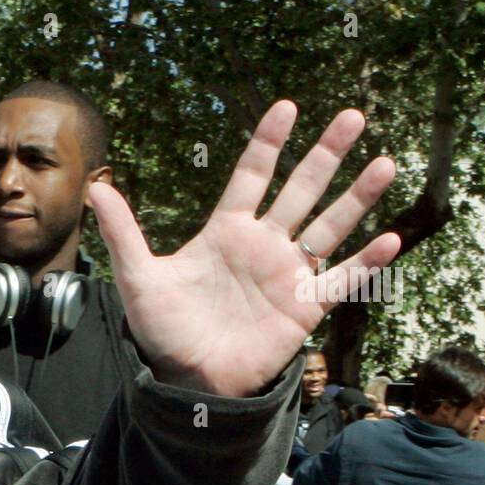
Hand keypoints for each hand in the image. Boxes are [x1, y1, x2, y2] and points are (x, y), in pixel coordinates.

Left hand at [91, 102, 398, 396]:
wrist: (186, 378)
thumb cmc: (163, 329)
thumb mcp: (139, 278)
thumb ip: (124, 233)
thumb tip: (93, 188)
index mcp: (226, 232)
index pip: (252, 177)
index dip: (268, 144)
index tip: (286, 107)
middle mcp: (263, 246)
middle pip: (301, 190)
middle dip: (326, 155)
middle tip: (352, 116)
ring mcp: (286, 274)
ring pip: (329, 226)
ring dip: (357, 197)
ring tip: (385, 163)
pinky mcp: (304, 306)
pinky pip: (341, 280)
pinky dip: (366, 262)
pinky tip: (390, 238)